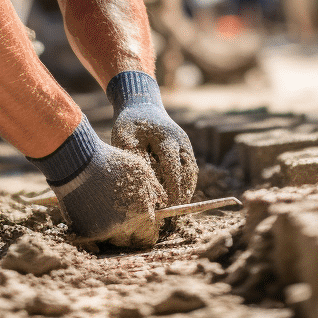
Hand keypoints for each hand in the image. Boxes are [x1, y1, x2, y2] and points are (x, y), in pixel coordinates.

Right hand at [28, 116, 162, 247]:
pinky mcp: (85, 233)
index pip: (149, 236)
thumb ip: (154, 189)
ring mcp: (103, 233)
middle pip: (130, 241)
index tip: (139, 224)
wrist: (78, 162)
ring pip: (111, 240)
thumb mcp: (140, 169)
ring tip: (104, 209)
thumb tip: (162, 202)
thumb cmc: (112, 163)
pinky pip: (93, 239)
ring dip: (110, 230)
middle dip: (127, 232)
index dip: (145, 230)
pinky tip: (91, 211)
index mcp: (141, 215)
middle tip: (120, 216)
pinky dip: (93, 228)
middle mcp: (123, 228)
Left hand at [107, 71, 196, 204]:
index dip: (172, 188)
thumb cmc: (130, 123)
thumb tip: (145, 186)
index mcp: (167, 138)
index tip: (168, 205)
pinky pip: (189, 169)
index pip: (174, 168)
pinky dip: (185, 183)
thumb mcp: (126, 138)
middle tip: (174, 212)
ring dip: (186, 190)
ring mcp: (185, 144)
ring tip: (176, 208)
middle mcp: (181, 141)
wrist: (141, 104)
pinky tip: (176, 197)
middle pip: (187, 172)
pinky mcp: (184, 148)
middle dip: (182, 193)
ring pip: (191, 172)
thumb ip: (136, 160)